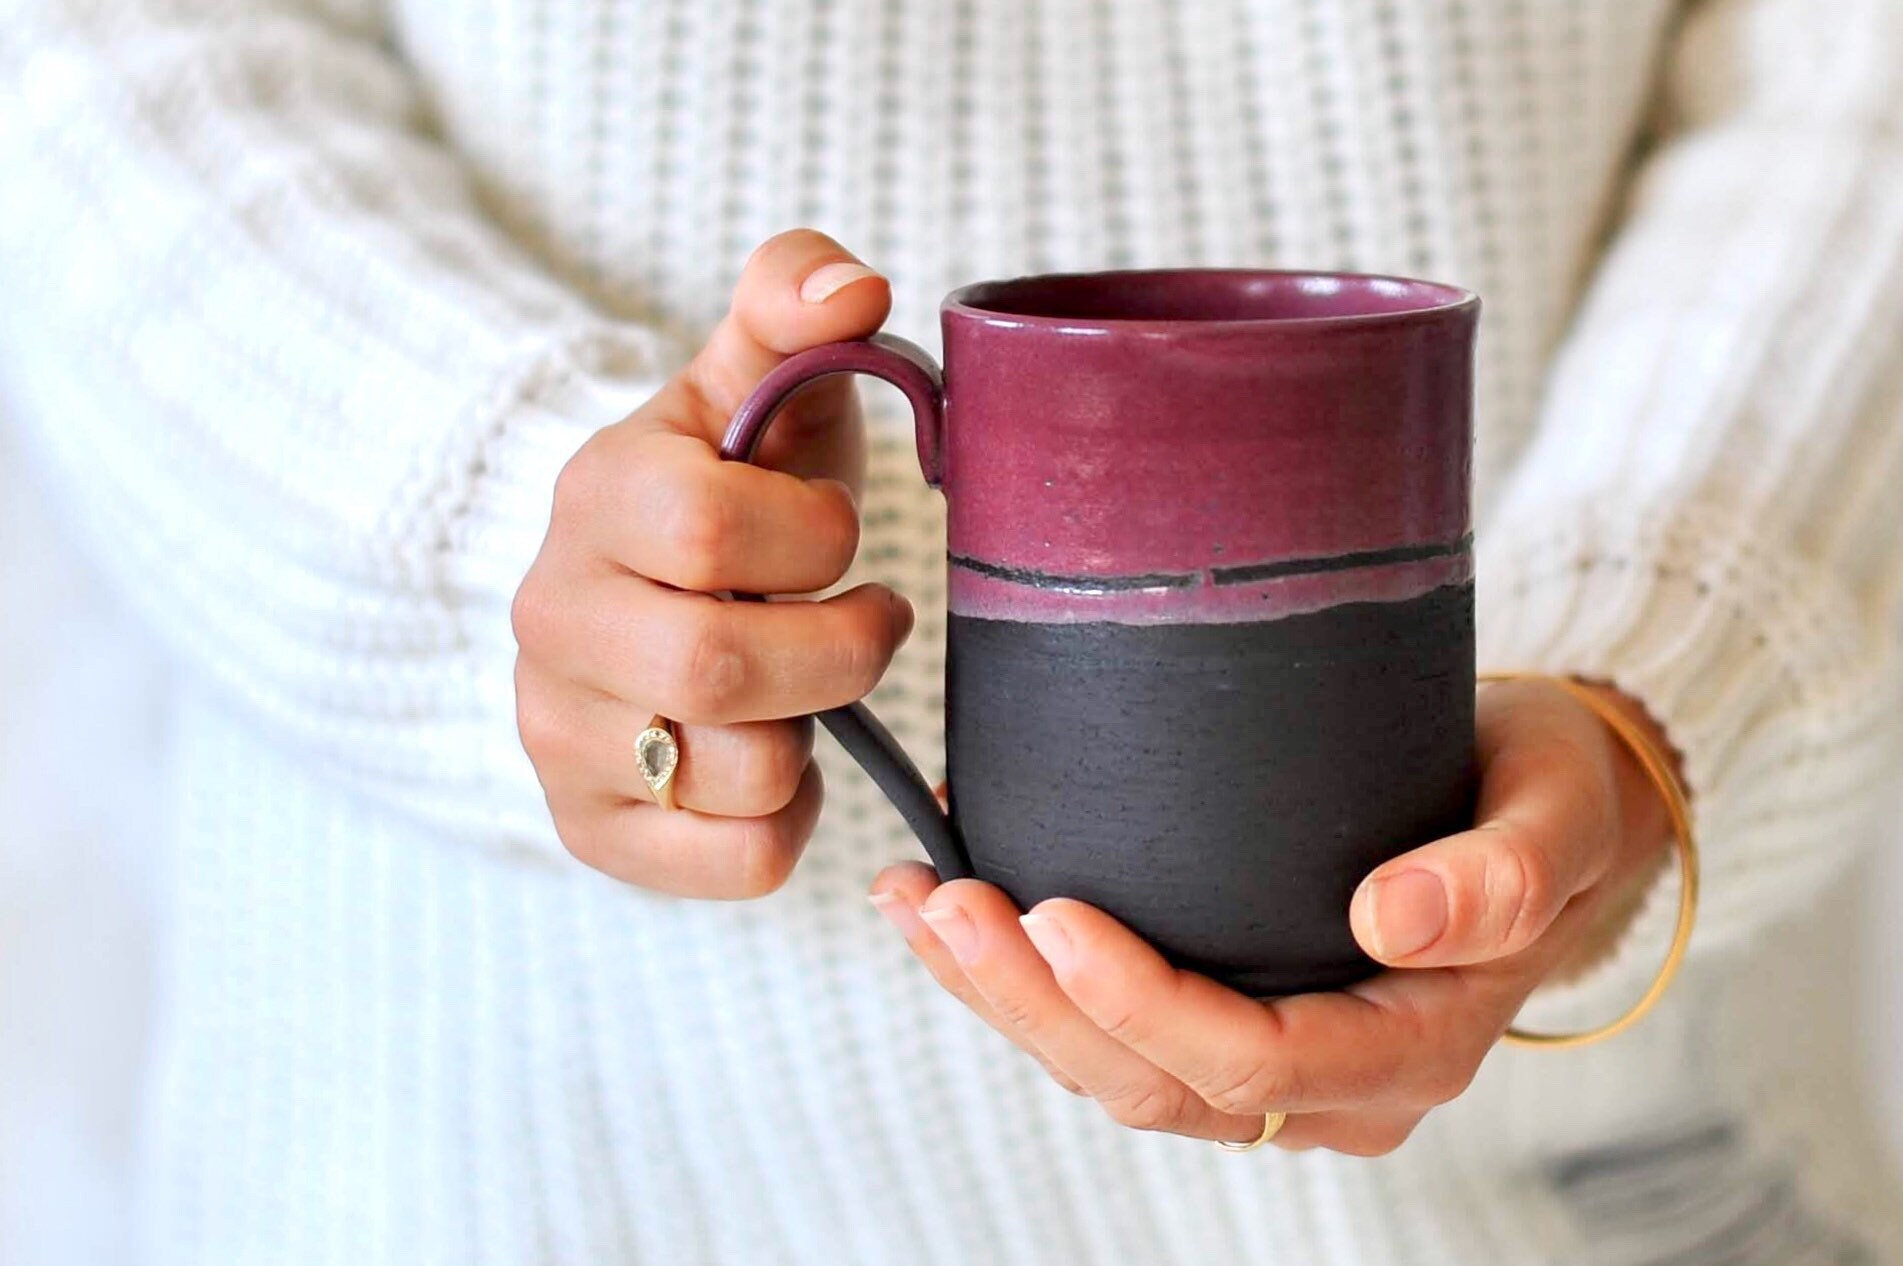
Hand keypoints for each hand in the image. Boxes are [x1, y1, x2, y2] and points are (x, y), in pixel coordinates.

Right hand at [513, 230, 911, 895]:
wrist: (645, 593)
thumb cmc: (731, 484)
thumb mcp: (756, 381)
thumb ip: (798, 299)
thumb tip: (857, 286)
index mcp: (595, 494)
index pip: (708, 527)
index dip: (816, 537)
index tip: (836, 535)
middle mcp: (551, 619)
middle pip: (718, 667)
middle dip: (839, 650)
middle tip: (868, 623)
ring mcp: (559, 734)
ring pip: (737, 775)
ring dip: (813, 733)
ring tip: (802, 688)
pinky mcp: (594, 829)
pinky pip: (736, 863)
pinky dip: (791, 821)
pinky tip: (780, 762)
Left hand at [870, 677, 1675, 1152]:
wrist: (1539, 805)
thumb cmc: (1544, 797)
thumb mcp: (1554, 811)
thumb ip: (1501, 875)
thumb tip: (1391, 917)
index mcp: (1413, 1047)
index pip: (1253, 1061)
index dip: (1143, 1004)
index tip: (1054, 913)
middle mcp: (1333, 1085)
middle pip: (1155, 1085)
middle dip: (1033, 1003)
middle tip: (945, 901)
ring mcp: (1273, 1064)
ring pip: (1113, 1072)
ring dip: (1003, 996)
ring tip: (916, 901)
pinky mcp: (1226, 1017)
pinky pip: (1109, 1031)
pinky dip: (1023, 977)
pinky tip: (953, 907)